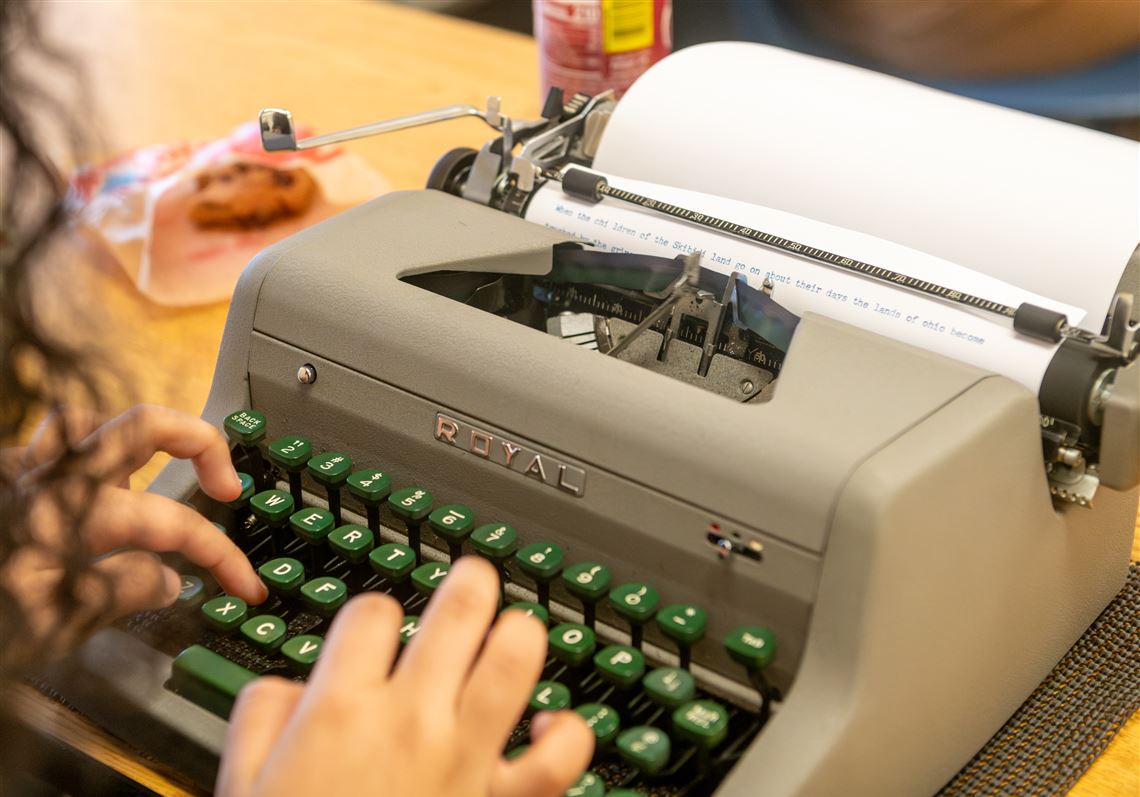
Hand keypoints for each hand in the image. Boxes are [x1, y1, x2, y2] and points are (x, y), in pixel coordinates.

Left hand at [1, 404, 266, 669]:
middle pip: (147, 425)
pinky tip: (85, 504)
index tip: (245, 584)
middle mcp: (50, 478)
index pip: (175, 527)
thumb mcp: (49, 625)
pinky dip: (82, 467)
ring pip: (91, 423)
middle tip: (224, 484)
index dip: (223, 555)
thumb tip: (166, 578)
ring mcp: (22, 473)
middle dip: (203, 444)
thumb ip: (118, 592)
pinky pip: (50, 453)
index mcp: (73, 513)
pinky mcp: (2, 484)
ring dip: (135, 443)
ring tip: (157, 475)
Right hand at [219, 556, 593, 796]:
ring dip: (519, 632)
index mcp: (341, 709)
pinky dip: (566, 734)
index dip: (373, 614)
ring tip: (511, 627)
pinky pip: (559, 757)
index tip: (374, 634)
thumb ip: (261, 715)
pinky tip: (546, 725)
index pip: (374, 613)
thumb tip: (292, 685)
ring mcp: (464, 758)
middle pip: (459, 609)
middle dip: (470, 583)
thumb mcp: (243, 782)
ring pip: (516, 658)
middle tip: (472, 581)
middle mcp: (410, 721)